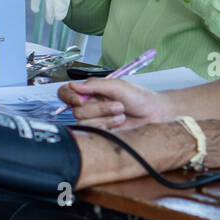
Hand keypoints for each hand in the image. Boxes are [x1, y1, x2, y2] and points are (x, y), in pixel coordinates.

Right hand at [57, 77, 174, 129]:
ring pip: (83, 122)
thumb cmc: (138, 97)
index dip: (68, 96)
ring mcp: (94, 121)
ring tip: (121, 113)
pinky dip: (108, 125)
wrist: (154, 114)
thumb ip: (94, 85)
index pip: (65, 93)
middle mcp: (89, 106)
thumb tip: (73, 85)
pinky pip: (93, 131)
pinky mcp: (100, 134)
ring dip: (105, 116)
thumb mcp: (117, 86)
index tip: (81, 99)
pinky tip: (120, 122)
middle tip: (118, 105)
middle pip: (76, 110)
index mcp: (89, 91)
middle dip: (98, 107)